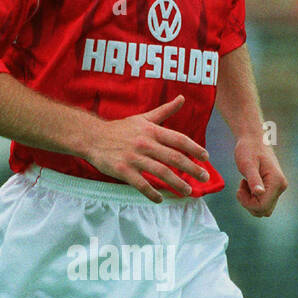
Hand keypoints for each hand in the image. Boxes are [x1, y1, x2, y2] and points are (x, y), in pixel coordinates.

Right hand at [85, 95, 210, 201]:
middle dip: (192, 168)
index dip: (194, 148)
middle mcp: (145, 143)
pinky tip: (160, 199)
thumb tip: (182, 98)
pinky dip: (152, 193)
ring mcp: (134, 157)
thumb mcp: (143, 117)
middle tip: (205, 177)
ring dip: (177, 183)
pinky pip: (141, 184)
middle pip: (174, 157)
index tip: (206, 157)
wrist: (92, 137)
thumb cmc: (120, 129)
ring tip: (188, 191)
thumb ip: (164, 111)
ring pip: (161, 172)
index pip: (179, 139)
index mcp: (151, 130)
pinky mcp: (123, 170)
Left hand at [234, 133, 286, 216]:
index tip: (239, 188)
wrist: (253, 139)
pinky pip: (263, 201)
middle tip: (242, 186)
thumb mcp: (248, 165)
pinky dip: (252, 197)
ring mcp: (278, 188)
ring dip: (250, 201)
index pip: (262, 206)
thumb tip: (259, 193)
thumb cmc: (249, 149)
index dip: (247, 202)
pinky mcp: (273, 188)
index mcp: (277, 182)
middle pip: (264, 211)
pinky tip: (248, 183)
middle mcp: (281, 187)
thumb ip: (254, 180)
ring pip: (263, 208)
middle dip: (249, 203)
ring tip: (245, 183)